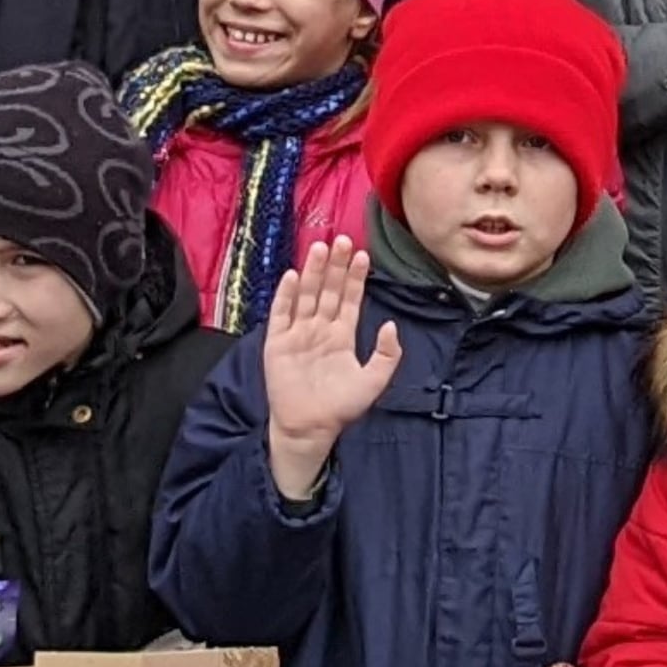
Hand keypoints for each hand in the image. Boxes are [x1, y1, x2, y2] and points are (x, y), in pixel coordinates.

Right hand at [259, 238, 405, 501]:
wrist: (310, 427)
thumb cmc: (341, 407)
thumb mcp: (374, 380)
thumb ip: (386, 354)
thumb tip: (389, 325)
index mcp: (342, 335)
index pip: (349, 298)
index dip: (355, 277)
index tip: (362, 254)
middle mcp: (320, 329)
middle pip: (327, 290)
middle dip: (335, 266)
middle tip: (341, 240)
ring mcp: (297, 334)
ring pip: (305, 296)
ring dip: (312, 272)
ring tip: (319, 248)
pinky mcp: (277, 343)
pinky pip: (281, 315)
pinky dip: (286, 296)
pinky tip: (292, 276)